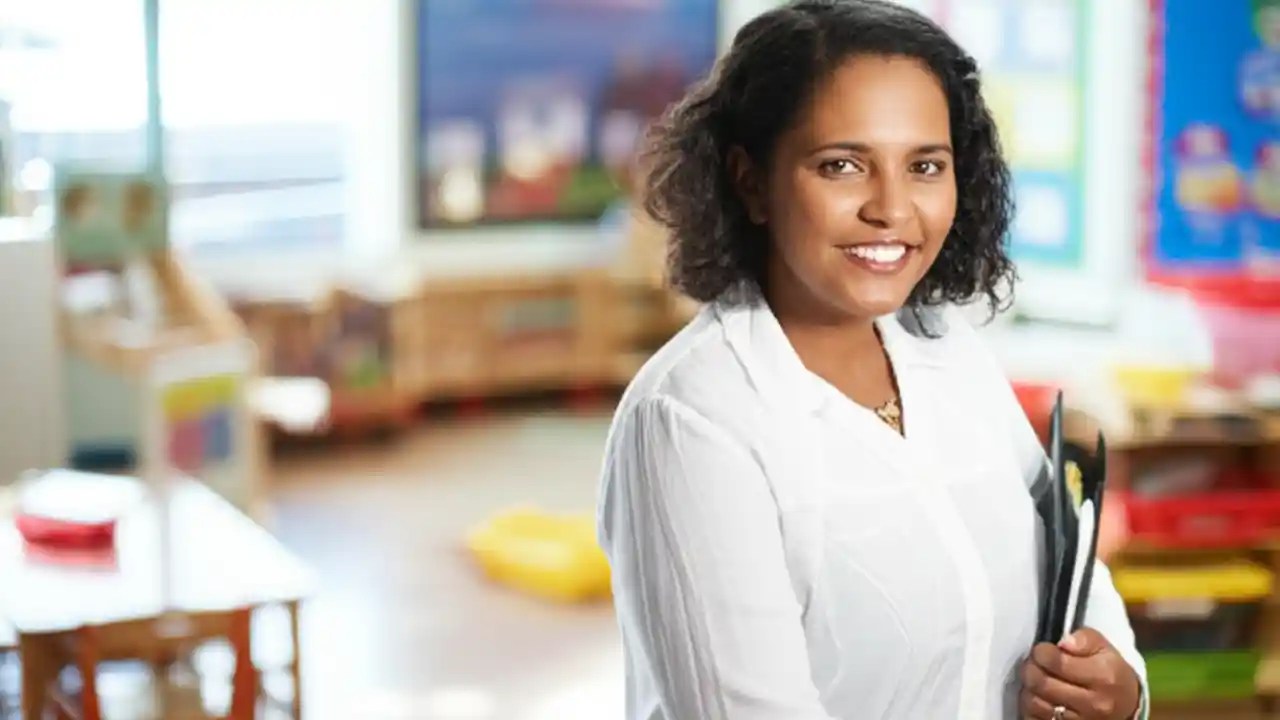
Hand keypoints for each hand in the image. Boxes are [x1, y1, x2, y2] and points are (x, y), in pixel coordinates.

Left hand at [1019, 628, 1140, 718]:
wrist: (1125, 706)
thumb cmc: (1109, 672)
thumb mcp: (1104, 648)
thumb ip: (1083, 639)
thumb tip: (1063, 643)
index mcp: (1103, 677)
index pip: (1056, 662)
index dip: (1042, 652)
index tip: (1043, 649)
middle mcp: (1093, 704)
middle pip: (1041, 683)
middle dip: (1031, 668)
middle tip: (1035, 662)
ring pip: (1034, 702)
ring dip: (1029, 687)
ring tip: (1038, 679)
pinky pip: (1034, 718)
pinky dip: (1031, 706)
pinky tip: (1040, 696)